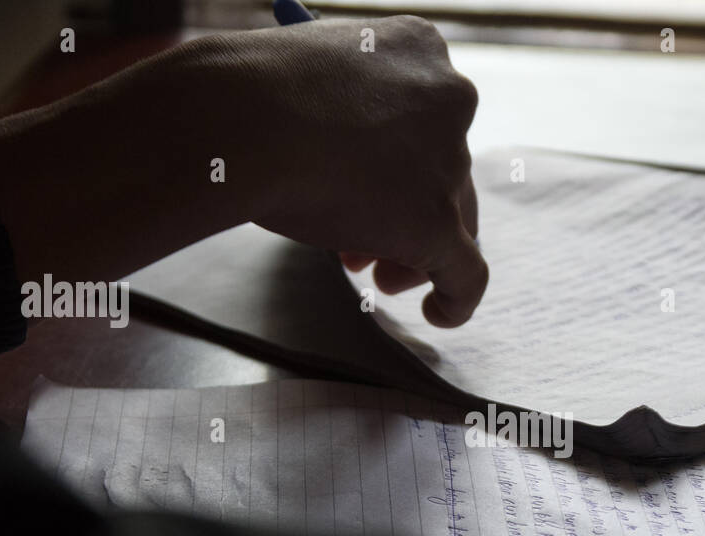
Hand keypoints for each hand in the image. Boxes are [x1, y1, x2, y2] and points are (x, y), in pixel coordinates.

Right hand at [226, 17, 486, 326]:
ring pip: (454, 219)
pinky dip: (457, 300)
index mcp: (421, 49)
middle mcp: (449, 99)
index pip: (429, 117)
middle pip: (444, 171)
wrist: (237, 121)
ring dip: (411, 249)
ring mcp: (447, 162)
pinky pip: (467, 274)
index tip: (357, 184)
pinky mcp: (437, 223)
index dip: (398, 161)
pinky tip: (437, 316)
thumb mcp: (312, 81)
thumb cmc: (251, 96)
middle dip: (400, 210)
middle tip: (356, 243)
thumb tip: (348, 162)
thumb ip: (348, 113)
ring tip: (365, 271)